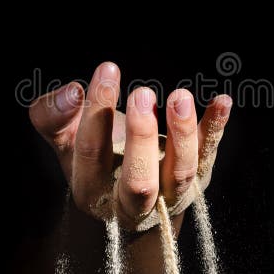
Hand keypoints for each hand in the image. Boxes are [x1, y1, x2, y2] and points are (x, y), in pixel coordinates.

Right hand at [28, 62, 231, 228]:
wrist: (130, 200)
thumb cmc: (96, 159)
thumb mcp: (65, 141)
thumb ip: (52, 116)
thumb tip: (71, 91)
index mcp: (92, 190)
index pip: (92, 153)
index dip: (97, 112)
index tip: (108, 70)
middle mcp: (132, 203)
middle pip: (138, 183)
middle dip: (141, 138)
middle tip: (142, 93)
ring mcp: (170, 195)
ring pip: (179, 174)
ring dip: (181, 135)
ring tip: (179, 96)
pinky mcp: (196, 180)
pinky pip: (208, 156)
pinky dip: (215, 128)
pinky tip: (221, 101)